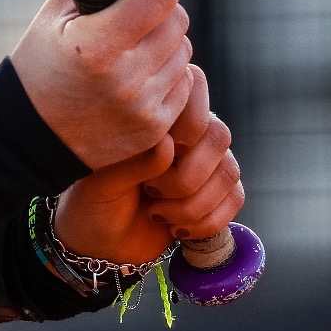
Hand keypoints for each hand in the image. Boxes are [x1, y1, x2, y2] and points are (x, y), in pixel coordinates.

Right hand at [9, 0, 189, 168]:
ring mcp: (143, 108)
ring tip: (128, 55)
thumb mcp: (59, 12)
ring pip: (183, 52)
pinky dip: (166, 77)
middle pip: (178, 22)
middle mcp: (125, 79)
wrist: (32, 131)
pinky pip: (184, 85)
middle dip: (158, 14)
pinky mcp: (155, 128)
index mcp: (97, 45)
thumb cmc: (43, 60)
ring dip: (163, 46)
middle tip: (129, 24)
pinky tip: (135, 81)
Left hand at [52, 66, 244, 265]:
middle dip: (186, 177)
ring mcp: (205, 162)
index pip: (193, 86)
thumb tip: (169, 145)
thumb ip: (135, 160)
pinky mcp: (217, 193)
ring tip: (156, 213)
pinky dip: (206, 221)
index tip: (164, 149)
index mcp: (154, 114)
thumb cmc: (94, 202)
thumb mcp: (102, 181)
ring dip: (192, 204)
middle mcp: (185, 132)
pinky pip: (235, 198)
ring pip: (229, 171)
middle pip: (218, 135)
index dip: (187, 121)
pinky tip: (175, 227)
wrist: (103, 244)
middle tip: (150, 191)